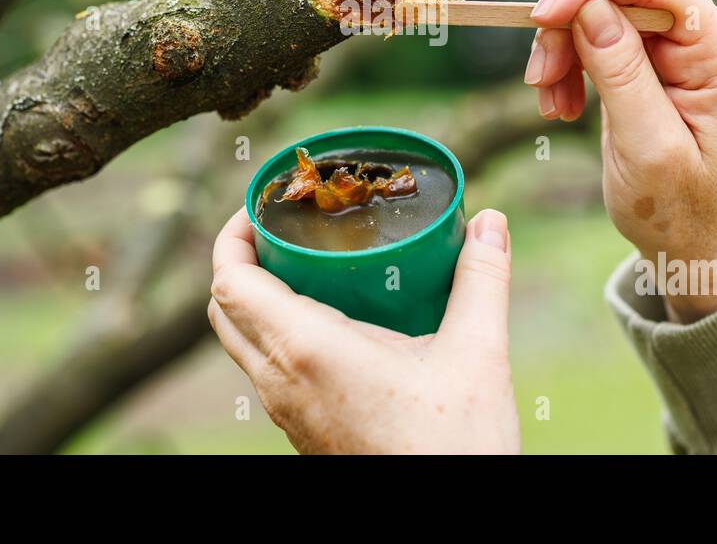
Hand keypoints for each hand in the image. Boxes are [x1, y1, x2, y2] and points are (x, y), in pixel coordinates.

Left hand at [207, 207, 520, 453]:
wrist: (446, 524)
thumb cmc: (454, 449)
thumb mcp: (478, 355)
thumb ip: (483, 280)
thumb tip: (491, 221)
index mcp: (306, 350)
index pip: (230, 281)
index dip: (232, 234)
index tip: (262, 204)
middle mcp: (281, 381)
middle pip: (224, 308)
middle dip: (241, 259)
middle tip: (282, 227)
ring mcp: (287, 411)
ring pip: (241, 342)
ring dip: (256, 296)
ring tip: (307, 266)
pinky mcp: (302, 431)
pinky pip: (266, 369)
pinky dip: (276, 331)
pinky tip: (331, 321)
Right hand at [525, 0, 716, 321]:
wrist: (687, 238)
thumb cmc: (677, 205)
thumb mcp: (647, 146)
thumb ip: (621, 73)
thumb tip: (590, 7)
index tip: (542, 16)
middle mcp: (705, 36)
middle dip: (568, 28)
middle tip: (538, 80)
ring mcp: (678, 46)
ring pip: (600, 11)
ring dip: (562, 50)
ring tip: (550, 103)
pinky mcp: (651, 58)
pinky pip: (596, 36)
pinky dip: (568, 64)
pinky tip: (561, 105)